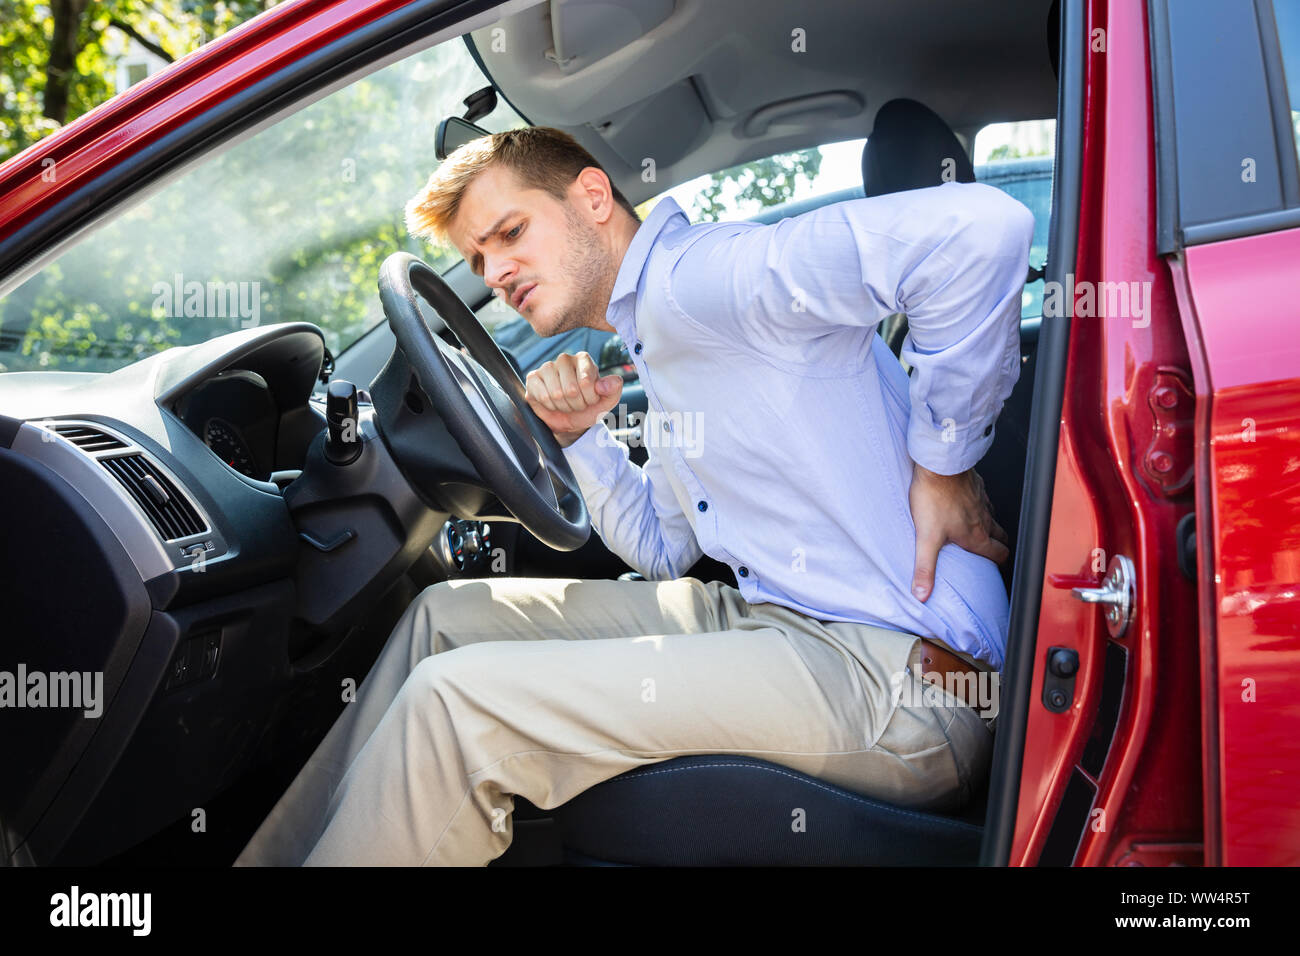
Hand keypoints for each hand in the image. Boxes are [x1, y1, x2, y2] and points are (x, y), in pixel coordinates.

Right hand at [524, 351, 623, 446]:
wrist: (570, 420)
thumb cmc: (589, 407)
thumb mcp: (607, 401)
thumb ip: (614, 389)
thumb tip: (606, 384)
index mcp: (583, 359)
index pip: (586, 381)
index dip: (590, 397)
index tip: (591, 400)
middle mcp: (564, 359)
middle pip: (571, 389)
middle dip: (576, 404)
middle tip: (577, 404)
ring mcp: (547, 367)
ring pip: (556, 393)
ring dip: (563, 406)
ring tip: (566, 403)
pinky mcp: (533, 378)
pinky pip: (542, 396)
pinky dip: (550, 406)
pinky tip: (552, 403)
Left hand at [908, 463, 1009, 601]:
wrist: (939, 464)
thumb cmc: (934, 497)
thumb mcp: (926, 538)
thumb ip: (925, 568)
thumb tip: (922, 594)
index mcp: (976, 534)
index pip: (999, 554)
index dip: (1000, 564)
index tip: (997, 569)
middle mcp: (983, 518)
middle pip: (1001, 536)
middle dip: (998, 545)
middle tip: (991, 551)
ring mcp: (981, 500)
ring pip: (993, 516)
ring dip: (989, 524)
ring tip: (978, 529)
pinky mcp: (975, 485)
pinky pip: (983, 498)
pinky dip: (980, 504)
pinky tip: (967, 503)